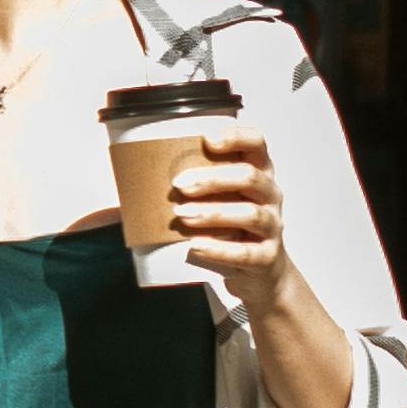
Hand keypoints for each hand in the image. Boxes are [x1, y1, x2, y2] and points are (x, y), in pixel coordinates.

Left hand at [168, 132, 291, 311]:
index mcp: (259, 172)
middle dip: (212, 179)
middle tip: (179, 185)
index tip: (206, 139)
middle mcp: (270, 195)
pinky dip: (218, 249)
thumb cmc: (232, 227)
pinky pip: (246, 253)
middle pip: (249, 177)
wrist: (260, 271)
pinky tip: (195, 246)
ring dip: (213, 212)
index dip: (235, 136)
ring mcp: (273, 226)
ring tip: (182, 214)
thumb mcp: (220, 199)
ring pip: (250, 213)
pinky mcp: (267, 257)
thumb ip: (193, 185)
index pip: (256, 142)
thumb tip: (133, 179)